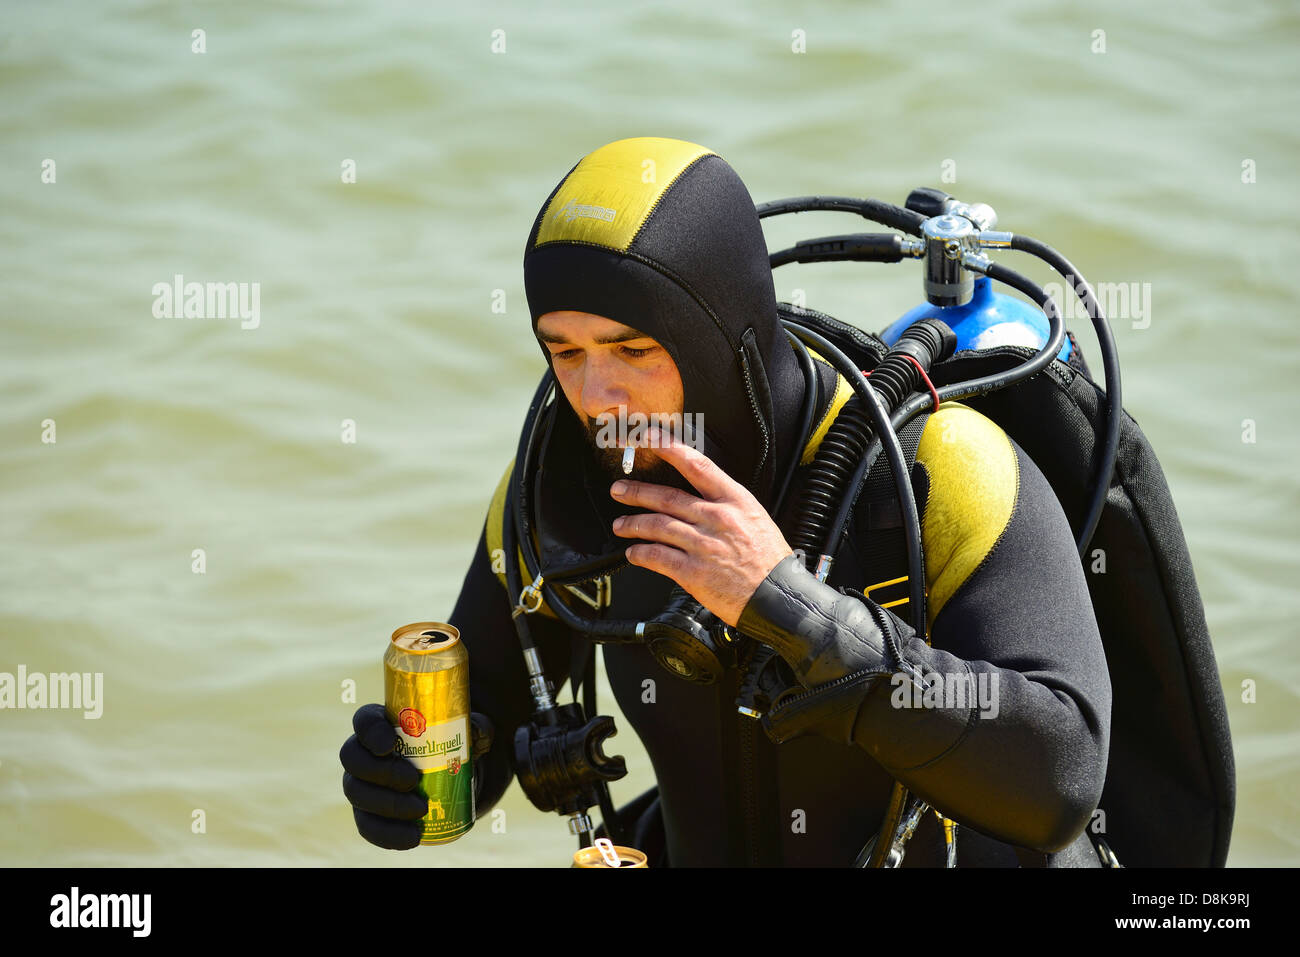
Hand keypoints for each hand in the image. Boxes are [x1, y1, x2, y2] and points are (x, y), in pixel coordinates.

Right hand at [340, 704, 493, 849]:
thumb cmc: (449, 744)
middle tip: (412, 780)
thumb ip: (476, 727)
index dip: (370, 731)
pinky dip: (388, 833)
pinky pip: (367, 826)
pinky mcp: (367, 814)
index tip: (390, 744)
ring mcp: (361, 784)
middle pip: (352, 758)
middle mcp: (363, 753)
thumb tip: (480, 734)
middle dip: (381, 771)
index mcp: (381, 724)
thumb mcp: (465, 732)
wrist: (448, 780)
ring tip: (420, 810)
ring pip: (356, 793)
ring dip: (387, 804)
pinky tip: (413, 836)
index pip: (363, 720)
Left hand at [609, 428, 793, 627]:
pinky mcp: (694, 572)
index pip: (697, 465)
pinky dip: (640, 554)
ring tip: (621, 525)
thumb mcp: (755, 518)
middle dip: (637, 492)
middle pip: (667, 497)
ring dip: (633, 524)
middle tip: (619, 489)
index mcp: (735, 500)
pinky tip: (633, 553)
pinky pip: (657, 557)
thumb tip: (697, 497)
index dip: (669, 448)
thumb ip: (725, 505)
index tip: (649, 438)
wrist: (778, 597)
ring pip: (657, 526)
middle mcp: (717, 519)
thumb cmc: (769, 561)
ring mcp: (704, 545)